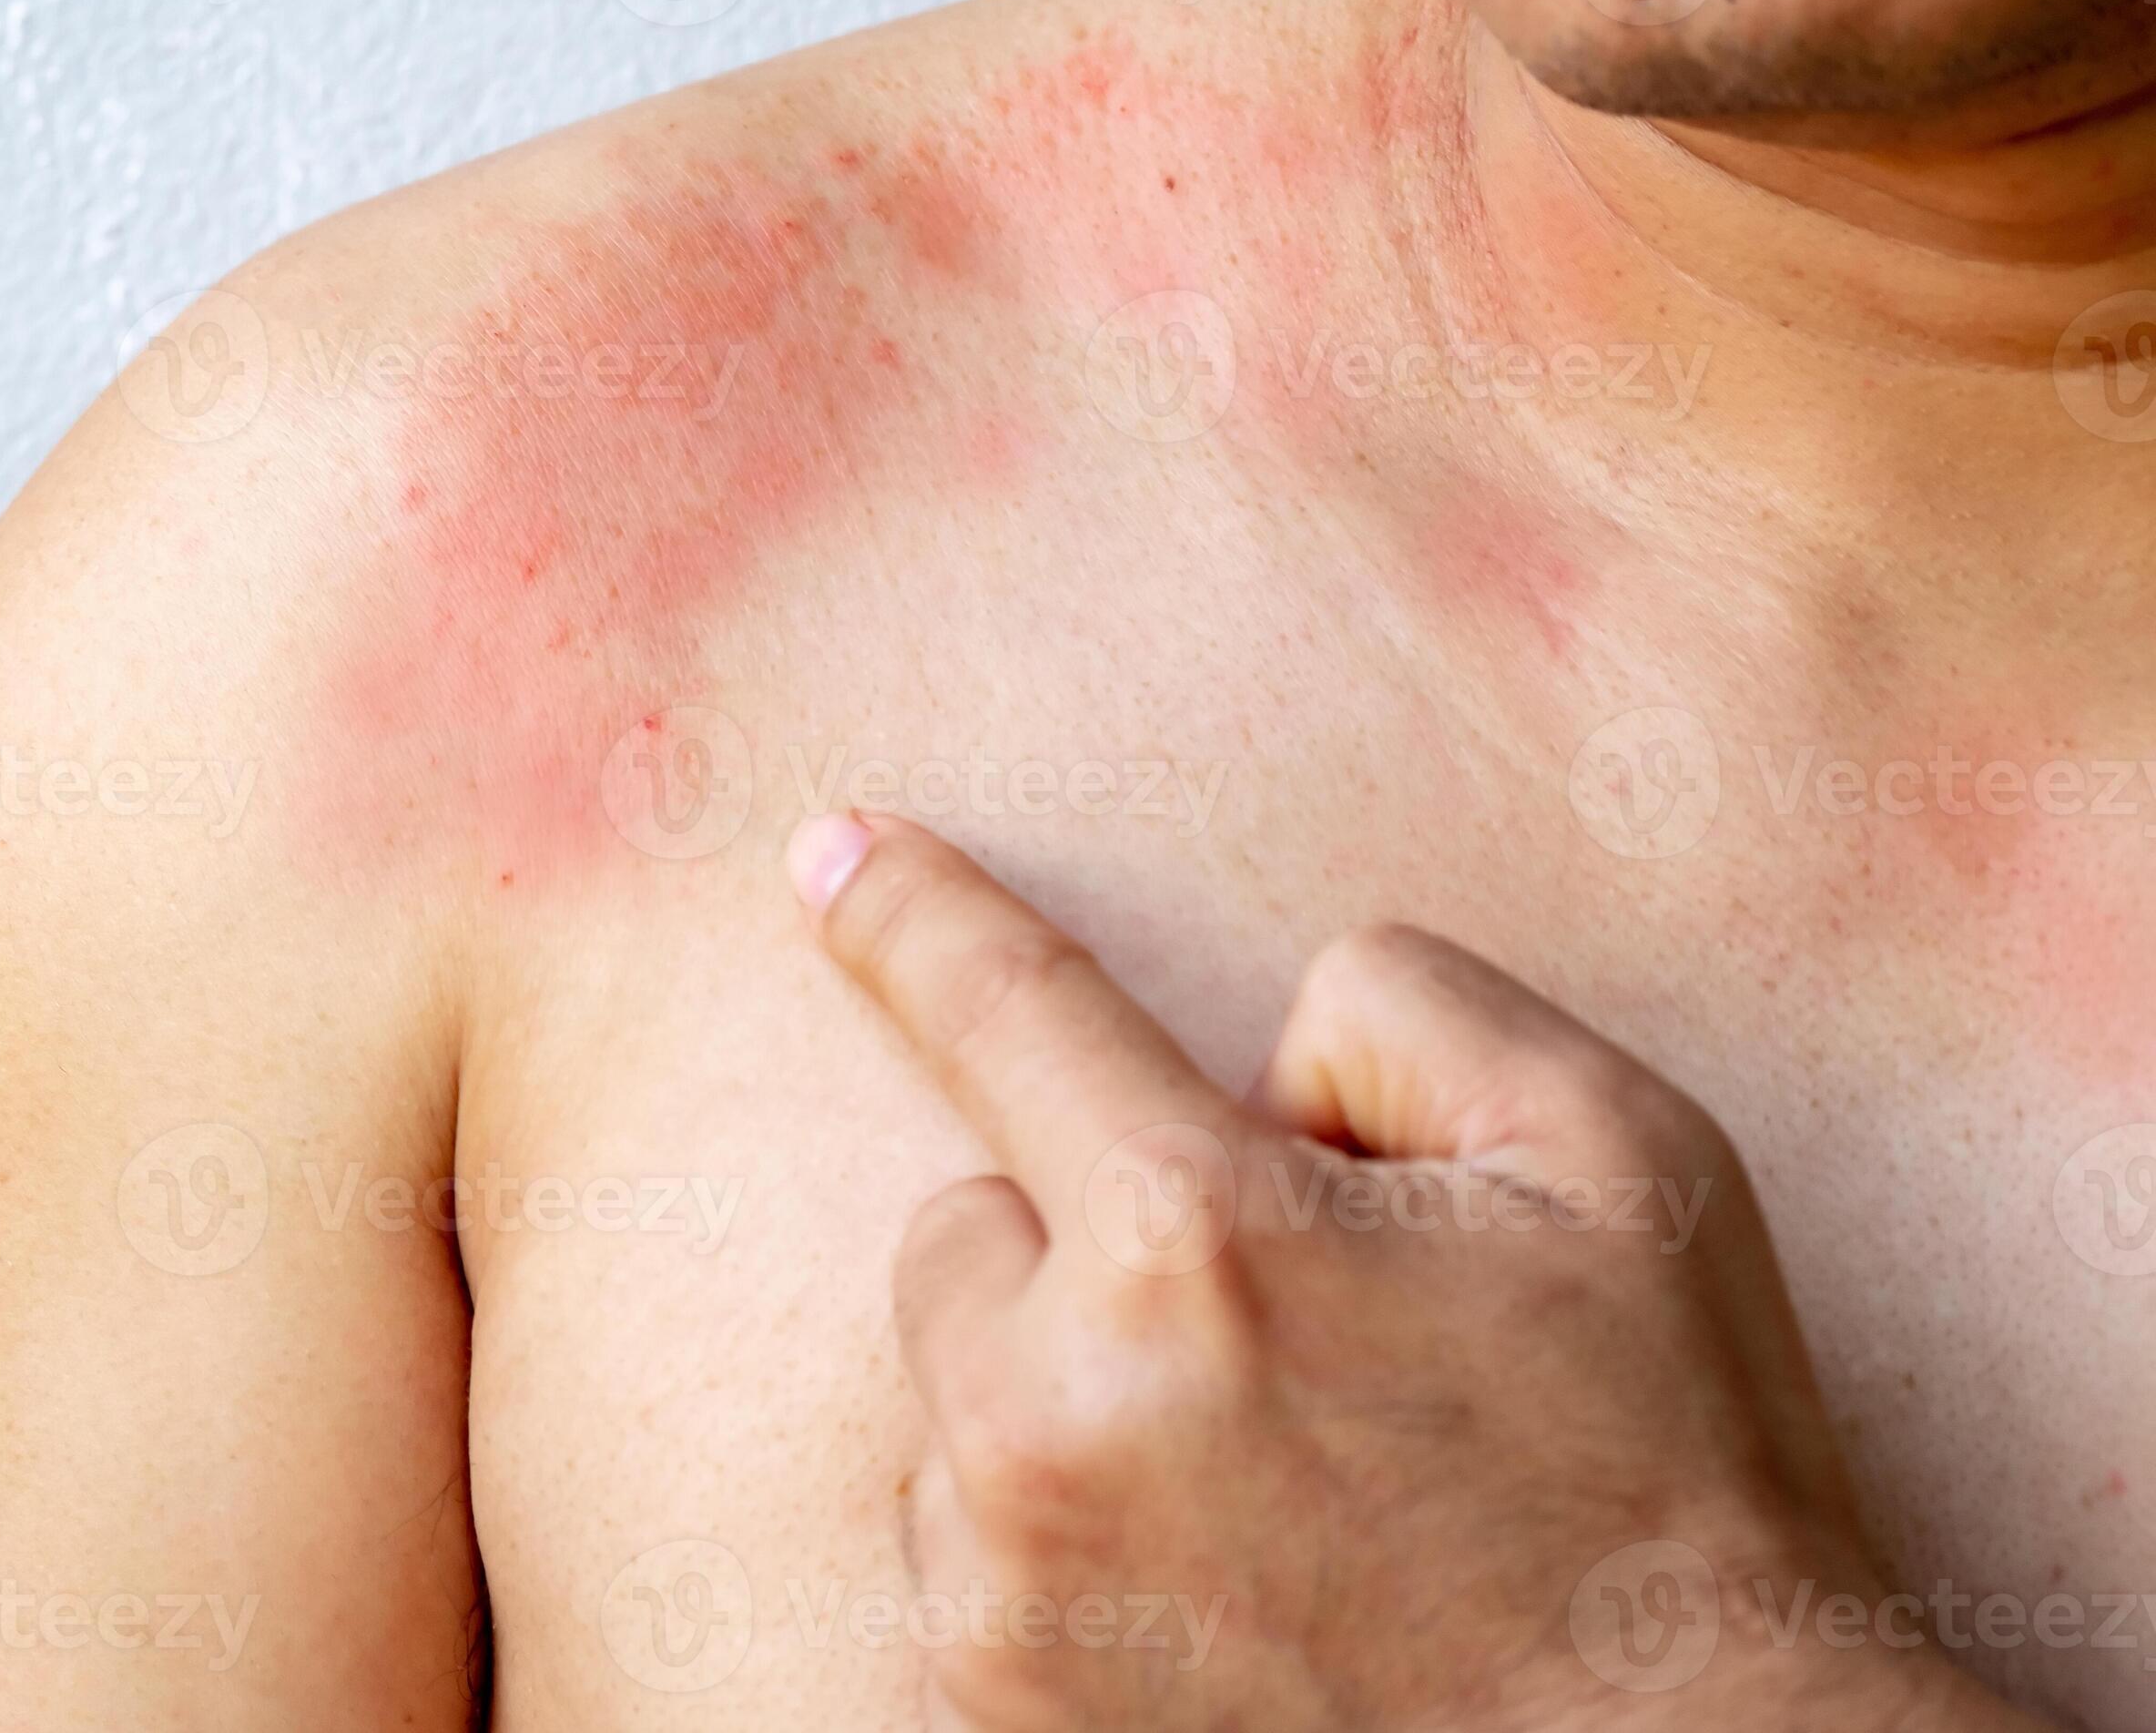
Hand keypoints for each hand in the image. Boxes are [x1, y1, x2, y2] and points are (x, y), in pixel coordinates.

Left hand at [785, 813, 2041, 1731]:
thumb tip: (1255, 1060)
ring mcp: (1008, 1584)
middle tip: (1280, 1339)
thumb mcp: (1621, 1158)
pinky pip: (974, 1546)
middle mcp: (1054, 1416)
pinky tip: (1230, 1584)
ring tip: (1275, 1489)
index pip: (1004, 1009)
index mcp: (1199, 1243)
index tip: (831, 852)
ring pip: (961, 1401)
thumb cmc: (1669, 1467)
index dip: (911, 913)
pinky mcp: (997, 1705)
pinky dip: (1065, 1539)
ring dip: (1068, 1400)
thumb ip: (1405, 1018)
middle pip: (964, 1231)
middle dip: (1086, 1247)